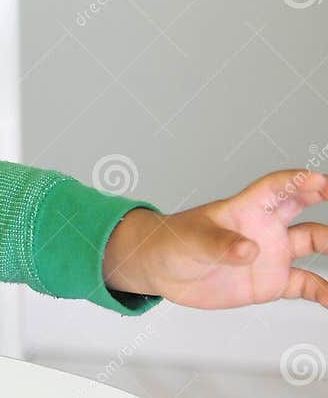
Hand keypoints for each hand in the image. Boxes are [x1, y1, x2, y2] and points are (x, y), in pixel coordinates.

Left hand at [104, 169, 327, 308]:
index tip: (324, 184)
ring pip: (313, 244)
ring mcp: (270, 254)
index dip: (301, 182)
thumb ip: (220, 244)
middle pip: (303, 209)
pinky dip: (324, 291)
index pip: (277, 187)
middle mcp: (264, 228)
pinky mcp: (270, 281)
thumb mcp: (192, 240)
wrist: (162, 270)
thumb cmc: (173, 242)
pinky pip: (306, 284)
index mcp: (245, 208)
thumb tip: (248, 250)